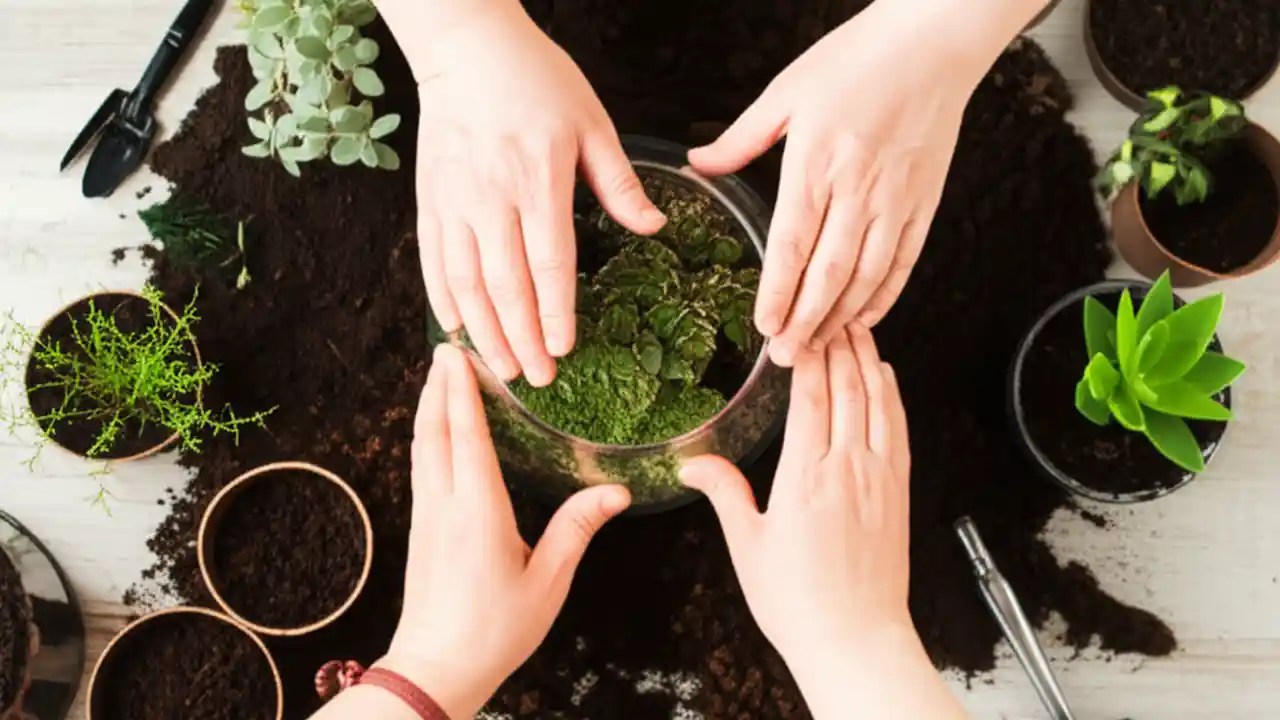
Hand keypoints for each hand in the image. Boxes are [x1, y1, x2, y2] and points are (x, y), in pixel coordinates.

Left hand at [379, 344, 629, 717]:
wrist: (435, 669)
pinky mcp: (420, 529)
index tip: (459, 354)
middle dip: (438, 386)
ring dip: (429, 407)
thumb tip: (616, 491)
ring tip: (438, 378)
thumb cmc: (495, 631)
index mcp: (478, 511)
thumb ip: (577, 529)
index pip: (468, 435)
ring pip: (422, 447)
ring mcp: (426, 516)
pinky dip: (428, 436)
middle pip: (434, 430)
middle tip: (447, 348)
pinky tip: (436, 432)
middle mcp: (444, 505)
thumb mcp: (549, 581)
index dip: (463, 390)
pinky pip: (422, 467)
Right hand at [382, 0, 664, 386]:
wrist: (467, 48)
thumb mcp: (592, 123)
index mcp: (539, 180)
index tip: (564, 349)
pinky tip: (457, 329)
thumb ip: (620, 182)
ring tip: (501, 369)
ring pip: (466, 282)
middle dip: (522, 338)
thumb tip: (654, 227)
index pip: (549, 262)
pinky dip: (444, 300)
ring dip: (484, 332)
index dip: (556, 312)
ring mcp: (454, 201)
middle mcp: (491, 197)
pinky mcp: (429, 200)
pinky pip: (433, 261)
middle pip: (506, 285)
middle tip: (538, 380)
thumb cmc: (537, 80)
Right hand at [682, 324, 909, 659]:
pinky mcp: (898, 492)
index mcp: (804, 477)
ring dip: (867, 360)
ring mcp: (879, 478)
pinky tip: (885, 377)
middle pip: (847, 388)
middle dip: (838, 345)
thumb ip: (725, 494)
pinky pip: (898, 428)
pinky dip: (892, 395)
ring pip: (877, 401)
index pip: (810, 397)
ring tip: (856, 327)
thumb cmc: (798, 602)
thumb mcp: (747, 546)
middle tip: (828, 312)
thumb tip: (695, 463)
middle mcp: (847, 468)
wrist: (855, 640)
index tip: (798, 329)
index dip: (807, 356)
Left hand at [689, 0, 1043, 364]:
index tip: (764, 326)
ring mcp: (895, 199)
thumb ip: (740, 139)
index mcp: (816, 163)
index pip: (792, 244)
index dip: (778, 292)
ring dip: (841, 319)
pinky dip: (885, 296)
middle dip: (805, 322)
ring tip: (817, 347)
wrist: (931, 42)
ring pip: (867, 277)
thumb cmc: (857, 59)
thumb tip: (697, 165)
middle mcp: (858, 189)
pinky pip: (904, 262)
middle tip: (785, 357)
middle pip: (829, 273)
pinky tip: (865, 318)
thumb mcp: (786, 92)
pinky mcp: (924, 202)